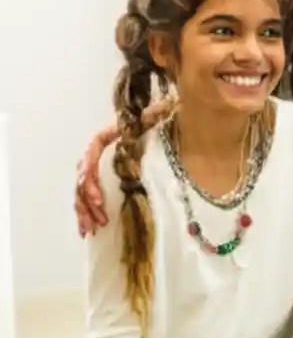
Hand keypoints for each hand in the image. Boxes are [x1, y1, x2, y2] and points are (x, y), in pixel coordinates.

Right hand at [75, 97, 173, 236]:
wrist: (135, 126)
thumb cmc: (139, 124)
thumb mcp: (146, 120)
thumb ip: (152, 116)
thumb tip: (167, 106)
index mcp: (99, 142)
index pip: (89, 162)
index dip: (90, 182)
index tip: (98, 198)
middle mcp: (90, 157)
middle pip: (82, 183)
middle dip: (90, 204)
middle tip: (101, 220)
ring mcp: (90, 171)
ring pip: (81, 195)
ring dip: (86, 212)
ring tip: (93, 229)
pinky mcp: (95, 182)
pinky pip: (84, 200)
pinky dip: (84, 215)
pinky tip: (86, 230)